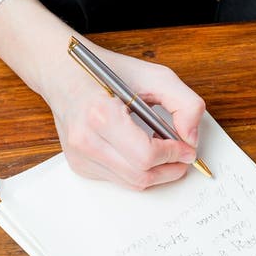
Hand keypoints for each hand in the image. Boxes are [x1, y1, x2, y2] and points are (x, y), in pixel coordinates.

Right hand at [46, 39, 205, 187]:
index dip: (173, 155)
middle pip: (140, 176)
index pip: (146, 155)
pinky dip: (136, 170)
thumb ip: (184, 103)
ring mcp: (80, 156)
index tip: (186, 148)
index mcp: (101, 115)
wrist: (64, 73)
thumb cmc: (107, 72)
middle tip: (181, 156)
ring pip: (131, 183)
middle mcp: (85, 140)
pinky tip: (138, 151)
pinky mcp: (79, 166)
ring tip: (162, 151)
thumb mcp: (154, 76)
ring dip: (154, 172)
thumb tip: (191, 138)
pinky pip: (118, 180)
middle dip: (169, 168)